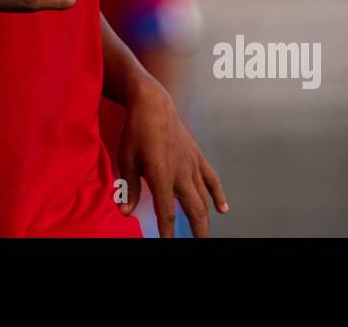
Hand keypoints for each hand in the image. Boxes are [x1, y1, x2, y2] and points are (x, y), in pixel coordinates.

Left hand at [117, 75, 227, 236]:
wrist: (153, 104)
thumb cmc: (136, 131)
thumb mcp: (126, 158)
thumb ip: (128, 187)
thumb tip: (124, 211)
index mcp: (161, 173)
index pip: (166, 209)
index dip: (167, 229)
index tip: (167, 243)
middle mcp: (180, 171)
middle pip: (193, 208)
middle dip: (197, 229)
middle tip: (196, 243)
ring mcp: (191, 164)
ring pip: (204, 197)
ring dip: (205, 217)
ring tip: (204, 234)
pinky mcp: (197, 156)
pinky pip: (211, 179)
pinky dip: (218, 194)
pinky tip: (223, 209)